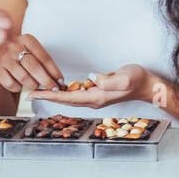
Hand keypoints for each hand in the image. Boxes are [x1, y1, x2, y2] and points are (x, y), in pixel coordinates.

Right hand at [0, 33, 64, 94]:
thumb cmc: (17, 50)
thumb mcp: (29, 47)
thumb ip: (41, 59)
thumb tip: (58, 78)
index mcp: (26, 39)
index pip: (44, 57)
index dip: (54, 71)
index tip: (60, 80)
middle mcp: (14, 46)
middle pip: (35, 67)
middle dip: (47, 81)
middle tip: (53, 89)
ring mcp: (3, 57)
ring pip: (23, 77)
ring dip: (33, 85)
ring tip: (36, 86)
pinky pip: (11, 84)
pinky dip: (18, 87)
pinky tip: (20, 85)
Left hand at [30, 64, 149, 108]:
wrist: (148, 86)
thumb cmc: (137, 79)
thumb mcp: (125, 78)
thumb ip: (109, 80)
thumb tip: (92, 78)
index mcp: (97, 97)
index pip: (68, 96)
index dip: (51, 94)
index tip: (36, 92)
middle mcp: (94, 99)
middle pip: (65, 99)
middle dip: (47, 95)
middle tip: (30, 92)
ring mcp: (96, 97)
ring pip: (70, 97)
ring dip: (54, 94)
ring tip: (39, 89)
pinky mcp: (98, 92)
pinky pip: (76, 93)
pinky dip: (64, 91)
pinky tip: (59, 87)